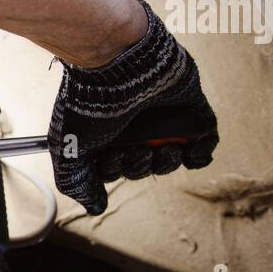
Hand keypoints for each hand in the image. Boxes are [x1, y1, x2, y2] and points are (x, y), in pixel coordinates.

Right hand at [48, 0, 217, 214]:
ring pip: (169, 161)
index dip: (114, 171)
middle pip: (141, 167)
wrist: (123, 64)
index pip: (114, 168)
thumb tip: (96, 207)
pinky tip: (188, 151)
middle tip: (131, 150)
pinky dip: (199, 155)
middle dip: (137, 167)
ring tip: (159, 147)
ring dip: (165, 163)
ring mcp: (164, 120)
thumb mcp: (68, 148)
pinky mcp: (192, 112)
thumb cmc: (91, 103)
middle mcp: (133, 127)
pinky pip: (203, 146)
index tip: (109, 160)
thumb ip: (76, 181)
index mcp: (105, 134)